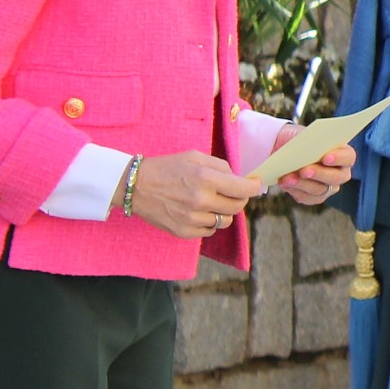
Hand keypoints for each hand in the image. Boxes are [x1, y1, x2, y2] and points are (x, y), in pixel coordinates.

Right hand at [128, 151, 257, 239]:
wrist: (135, 186)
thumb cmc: (167, 168)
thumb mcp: (195, 156)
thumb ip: (221, 166)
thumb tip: (241, 179)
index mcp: (206, 178)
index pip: (244, 189)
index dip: (253, 187)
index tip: (254, 185)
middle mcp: (201, 200)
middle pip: (238, 207)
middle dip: (238, 198)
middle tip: (229, 192)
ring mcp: (192, 219)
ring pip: (226, 221)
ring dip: (223, 212)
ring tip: (210, 202)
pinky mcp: (184, 232)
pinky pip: (210, 231)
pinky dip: (209, 222)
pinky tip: (198, 212)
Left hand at [277, 142, 353, 206]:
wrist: (284, 151)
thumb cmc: (299, 140)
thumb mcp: (305, 135)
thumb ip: (311, 141)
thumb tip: (308, 149)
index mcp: (343, 154)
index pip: (348, 157)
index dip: (339, 158)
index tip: (326, 157)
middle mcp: (340, 173)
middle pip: (336, 178)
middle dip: (319, 174)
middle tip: (304, 171)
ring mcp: (328, 187)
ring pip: (320, 190)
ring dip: (302, 184)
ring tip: (287, 178)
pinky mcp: (314, 197)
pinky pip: (308, 198)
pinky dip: (295, 191)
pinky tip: (285, 183)